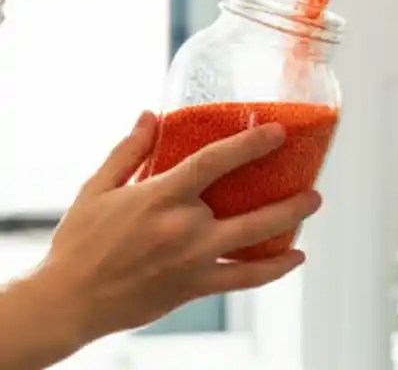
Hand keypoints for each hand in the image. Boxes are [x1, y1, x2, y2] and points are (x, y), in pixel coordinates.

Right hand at [32, 112, 321, 345]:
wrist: (67, 301)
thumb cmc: (79, 242)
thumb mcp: (97, 188)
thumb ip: (129, 151)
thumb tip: (150, 114)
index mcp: (161, 198)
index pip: (214, 163)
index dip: (250, 145)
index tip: (278, 132)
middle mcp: (183, 229)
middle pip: (252, 211)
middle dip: (290, 198)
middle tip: (313, 185)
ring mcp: (193, 261)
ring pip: (255, 244)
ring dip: (289, 225)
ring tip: (310, 207)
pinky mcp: (194, 288)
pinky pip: (244, 279)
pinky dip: (274, 270)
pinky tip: (294, 257)